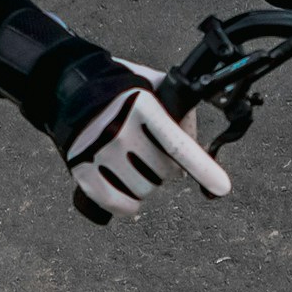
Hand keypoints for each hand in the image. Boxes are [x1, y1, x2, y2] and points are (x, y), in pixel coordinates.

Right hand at [59, 65, 231, 225]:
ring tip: (131, 164)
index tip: (222, 186)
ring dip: (144, 183)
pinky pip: (117, 203)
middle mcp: (120, 131)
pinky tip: (126, 193)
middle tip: (147, 150)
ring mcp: (99, 153)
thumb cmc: (120, 88)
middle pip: (163, 172)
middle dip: (161, 165)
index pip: (177, 144)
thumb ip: (180, 113)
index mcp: (142, 108)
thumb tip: (194, 154)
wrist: (69, 89)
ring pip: (142, 189)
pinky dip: (127, 204)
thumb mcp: (152, 86)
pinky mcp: (82, 171)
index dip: (202, 167)